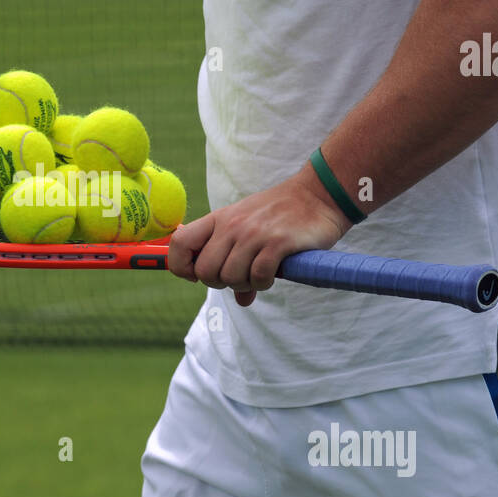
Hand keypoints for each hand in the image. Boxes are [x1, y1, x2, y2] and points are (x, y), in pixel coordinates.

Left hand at [168, 168, 350, 306]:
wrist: (318, 195)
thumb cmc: (280, 214)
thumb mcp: (250, 228)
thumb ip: (236, 261)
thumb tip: (241, 301)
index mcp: (219, 219)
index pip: (180, 243)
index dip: (181, 266)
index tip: (197, 275)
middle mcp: (232, 225)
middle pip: (204, 271)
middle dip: (220, 283)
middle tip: (240, 277)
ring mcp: (254, 233)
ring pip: (230, 277)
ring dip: (245, 284)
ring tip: (259, 273)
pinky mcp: (278, 243)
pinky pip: (258, 276)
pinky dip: (264, 282)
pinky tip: (273, 273)